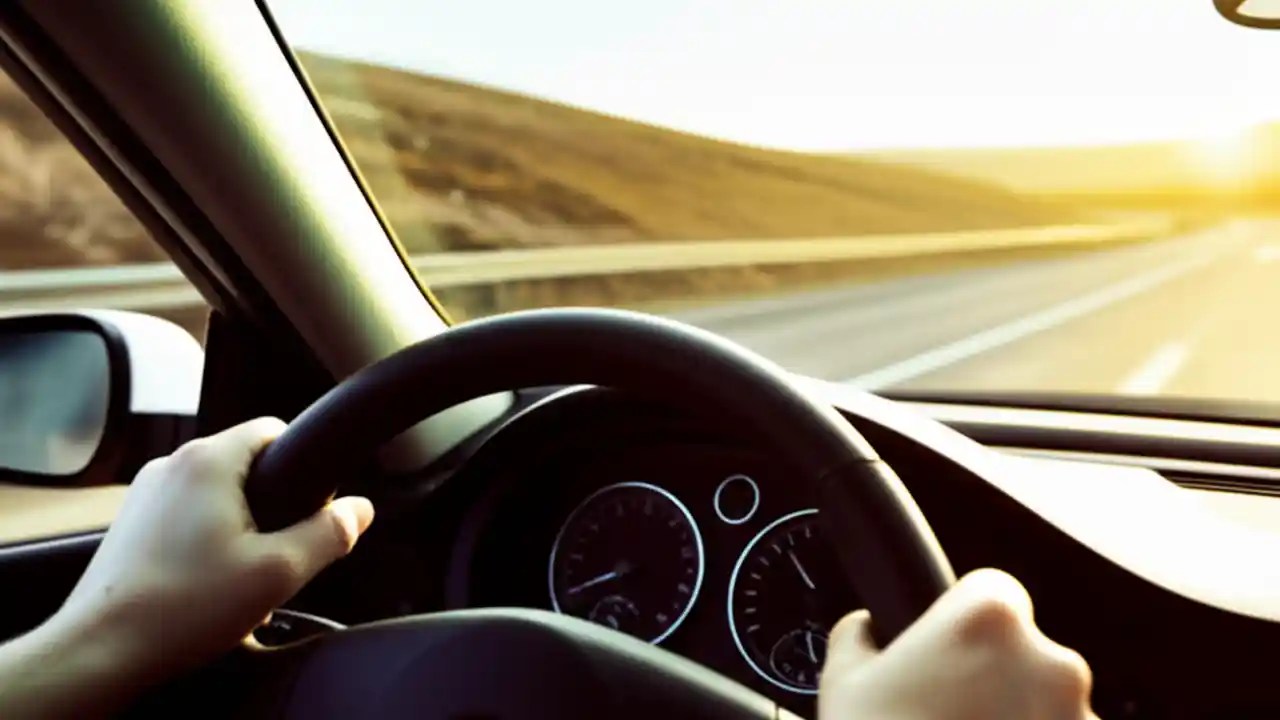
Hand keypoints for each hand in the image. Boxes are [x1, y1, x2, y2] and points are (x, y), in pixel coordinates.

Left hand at [0, 418, 373, 718]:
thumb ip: (330, 534)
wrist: (101, 651)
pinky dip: (206, 543)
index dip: (303, 468)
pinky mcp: (131, 525)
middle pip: (248, 466)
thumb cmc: (182, 608)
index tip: (308, 511)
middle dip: (271, 507)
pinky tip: (207, 586)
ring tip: (238, 579)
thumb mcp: (279, 572)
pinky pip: (188, 518)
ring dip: (239, 529)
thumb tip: (359, 510)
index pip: (276, 429)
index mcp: (209, 461)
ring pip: (218, 495)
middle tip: (275, 557)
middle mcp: (172, 466)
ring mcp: (146, 494)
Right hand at [819, 569, 1095, 719]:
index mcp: (989, 618)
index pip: (991, 590)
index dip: (964, 620)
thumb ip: (862, 633)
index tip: (947, 650)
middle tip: (948, 714)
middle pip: (1028, 653)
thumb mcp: (843, 677)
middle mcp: (1050, 661)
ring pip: (1051, 707)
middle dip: (996, 679)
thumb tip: (870, 627)